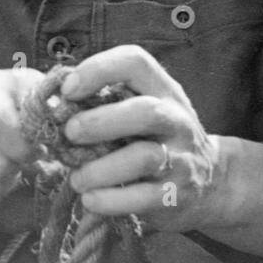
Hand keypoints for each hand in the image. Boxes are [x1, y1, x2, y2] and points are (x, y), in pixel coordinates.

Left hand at [58, 45, 221, 231]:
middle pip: (145, 112)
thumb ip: (108, 103)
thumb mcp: (144, 110)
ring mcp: (181, 158)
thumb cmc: (158, 140)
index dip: (98, 69)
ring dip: (99, 169)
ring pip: (144, 158)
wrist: (211, 182)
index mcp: (164, 90)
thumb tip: (51, 106)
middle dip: (100, 122)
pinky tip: (91, 199)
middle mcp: (177, 120)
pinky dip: (110, 200)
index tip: (68, 90)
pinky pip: (142, 198)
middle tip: (69, 134)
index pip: (136, 62)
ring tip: (77, 179)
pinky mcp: (177, 194)